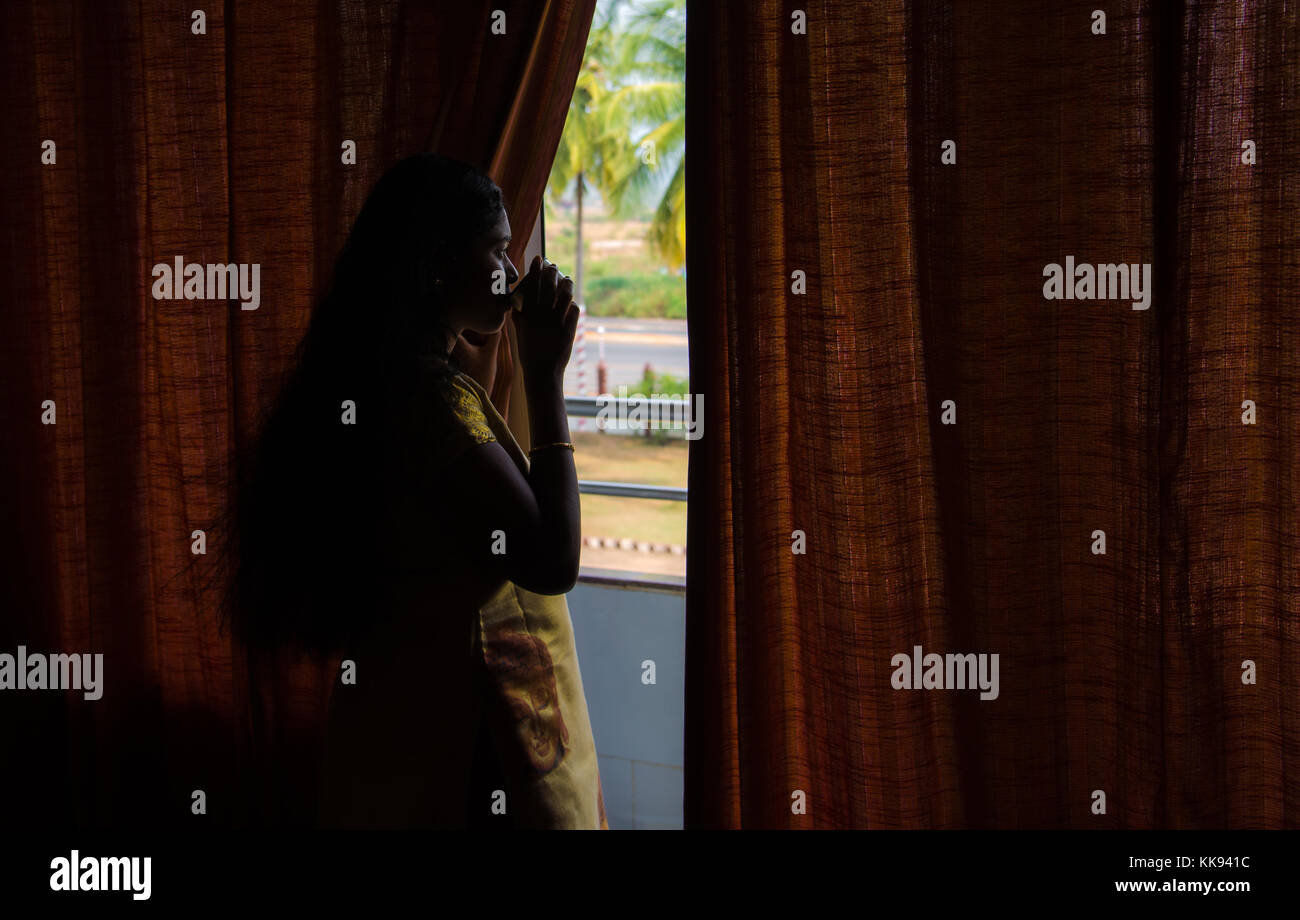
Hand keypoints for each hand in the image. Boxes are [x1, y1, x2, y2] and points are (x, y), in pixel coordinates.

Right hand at [512, 255, 578, 381]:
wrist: (542, 372)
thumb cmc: (529, 352)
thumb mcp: (519, 331)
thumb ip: (519, 314)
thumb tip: (517, 298)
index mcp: (527, 314)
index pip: (532, 284)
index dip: (536, 269)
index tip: (538, 259)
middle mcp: (541, 316)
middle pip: (549, 284)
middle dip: (552, 271)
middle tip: (554, 266)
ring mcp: (557, 322)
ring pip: (565, 294)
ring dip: (567, 283)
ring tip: (567, 279)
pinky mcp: (569, 330)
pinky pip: (574, 309)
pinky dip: (572, 304)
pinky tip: (570, 303)